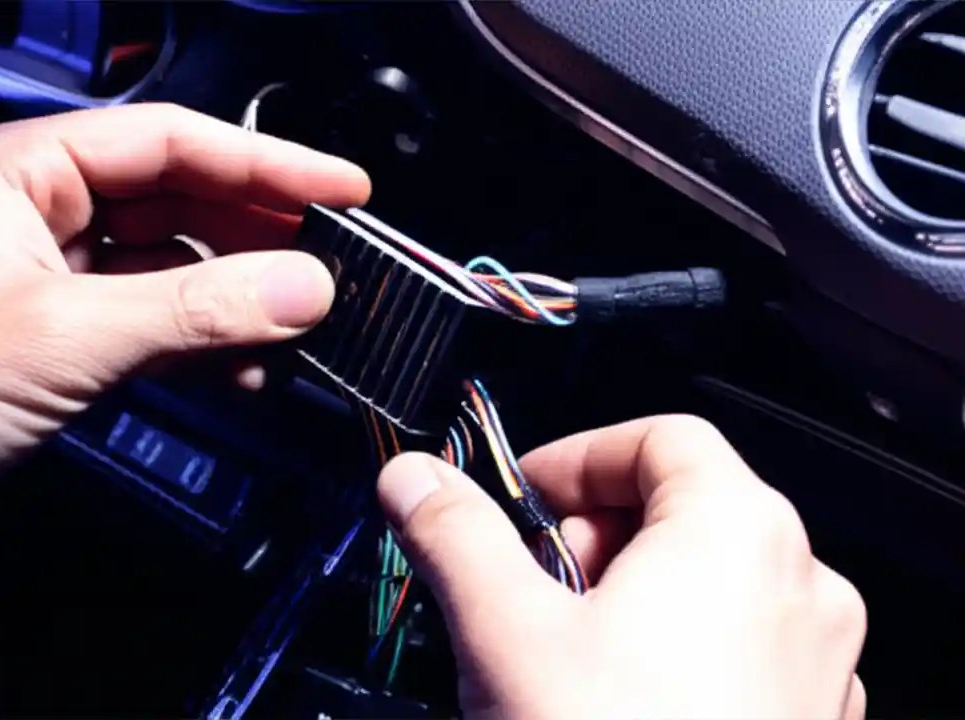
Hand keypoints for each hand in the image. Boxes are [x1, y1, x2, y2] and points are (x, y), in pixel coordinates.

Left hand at [0, 104, 367, 684]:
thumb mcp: (63, 338)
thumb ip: (194, 310)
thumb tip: (300, 286)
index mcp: (17, 169)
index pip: (171, 142)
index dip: (266, 163)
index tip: (340, 189)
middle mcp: (31, 212)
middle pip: (175, 199)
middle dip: (257, 231)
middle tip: (335, 257)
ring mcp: (41, 279)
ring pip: (165, 266)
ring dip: (232, 294)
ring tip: (300, 317)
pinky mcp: (47, 342)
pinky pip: (145, 325)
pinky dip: (195, 344)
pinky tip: (239, 368)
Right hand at [377, 415, 866, 718]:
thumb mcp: (506, 630)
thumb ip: (455, 534)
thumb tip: (413, 480)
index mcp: (737, 531)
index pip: (659, 438)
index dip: (574, 458)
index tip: (515, 498)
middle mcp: (797, 585)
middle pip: (684, 507)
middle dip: (591, 534)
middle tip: (530, 587)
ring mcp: (813, 658)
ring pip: (708, 582)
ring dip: (626, 594)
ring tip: (564, 654)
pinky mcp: (805, 718)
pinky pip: (735, 645)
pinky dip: (671, 647)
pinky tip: (614, 701)